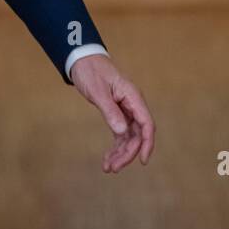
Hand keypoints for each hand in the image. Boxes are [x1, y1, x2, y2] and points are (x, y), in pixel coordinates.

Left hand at [69, 55, 154, 172]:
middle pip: (137, 134)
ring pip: (129, 137)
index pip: (146, 123)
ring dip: (121, 153)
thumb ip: (110, 111)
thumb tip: (122, 132)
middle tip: (113, 168)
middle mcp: (132, 104)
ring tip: (108, 168)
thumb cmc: (90, 71)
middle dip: (128, 153)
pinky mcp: (117, 113)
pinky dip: (116, 147)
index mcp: (132, 96)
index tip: (142, 161)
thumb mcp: (98, 91)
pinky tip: (108, 159)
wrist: (81, 60)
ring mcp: (126, 109)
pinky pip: (121, 134)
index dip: (147, 143)